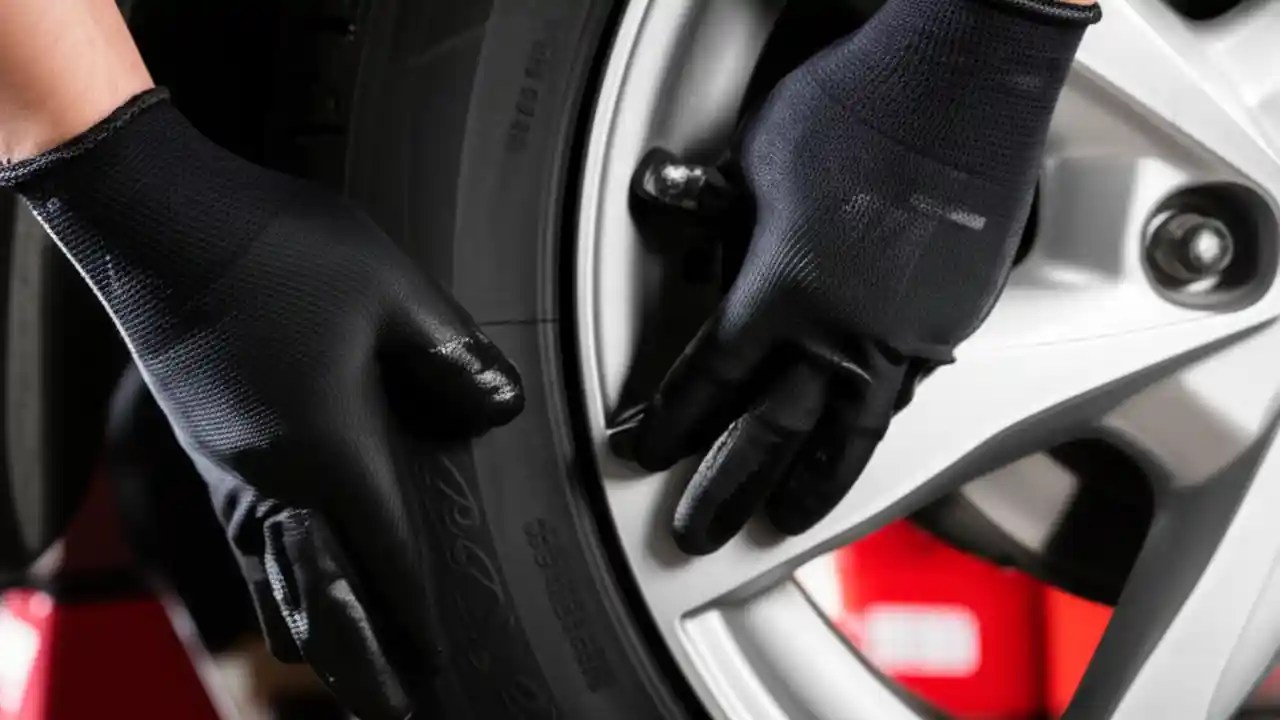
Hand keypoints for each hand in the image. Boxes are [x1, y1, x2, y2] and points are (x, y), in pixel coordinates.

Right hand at [2, 92, 522, 718]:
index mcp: (328, 450)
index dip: (415, 617)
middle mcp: (270, 476)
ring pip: (272, 576)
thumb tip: (499, 405)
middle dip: (357, 655)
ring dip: (313, 621)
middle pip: (319, 596)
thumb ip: (453, 355)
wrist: (156, 218)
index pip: (385, 559)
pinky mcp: (202, 442)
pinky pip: (242, 537)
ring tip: (342, 658)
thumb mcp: (392, 289)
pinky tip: (285, 571)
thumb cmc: (271, 248)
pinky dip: (274, 575)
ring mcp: (226, 466)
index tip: (439, 663)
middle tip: (389, 704)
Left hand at [617, 0, 1097, 553]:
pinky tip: (862, 439)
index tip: (647, 450)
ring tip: (788, 519)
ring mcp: (908, 332)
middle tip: (699, 531)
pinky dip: (875, 422)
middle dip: (727, 486)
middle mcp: (845, 331)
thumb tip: (696, 233)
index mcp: (783, 294)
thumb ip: (723, 219)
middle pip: (772, 434)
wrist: (965, 75)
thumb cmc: (858, 105)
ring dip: (813, 482)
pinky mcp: (954, 319)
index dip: (673, 423)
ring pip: (852, 433)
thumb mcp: (757, 161)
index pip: (710, 382)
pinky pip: (907, 389)